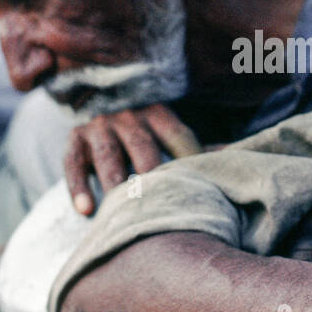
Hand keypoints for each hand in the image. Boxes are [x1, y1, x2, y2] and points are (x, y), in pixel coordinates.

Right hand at [63, 102, 200, 215]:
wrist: (98, 100)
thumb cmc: (145, 131)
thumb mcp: (168, 132)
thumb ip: (196, 149)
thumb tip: (238, 159)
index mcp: (159, 113)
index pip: (179, 135)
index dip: (189, 159)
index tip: (201, 187)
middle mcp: (129, 116)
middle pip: (142, 145)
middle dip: (150, 171)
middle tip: (159, 201)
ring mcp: (100, 126)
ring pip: (108, 154)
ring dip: (114, 179)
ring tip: (121, 206)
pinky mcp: (75, 138)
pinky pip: (73, 162)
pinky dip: (78, 187)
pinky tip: (86, 210)